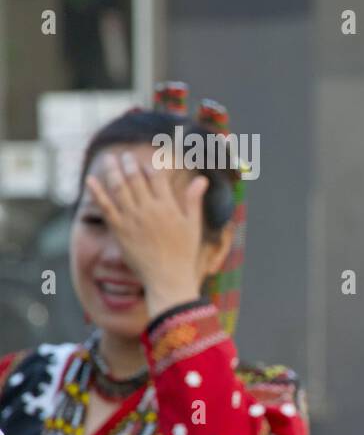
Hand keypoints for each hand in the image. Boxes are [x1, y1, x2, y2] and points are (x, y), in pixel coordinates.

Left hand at [85, 150, 208, 317]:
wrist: (168, 278)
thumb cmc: (183, 254)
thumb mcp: (193, 225)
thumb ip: (194, 200)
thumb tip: (202, 179)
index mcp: (168, 206)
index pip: (157, 177)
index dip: (152, 165)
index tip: (148, 159)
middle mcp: (149, 209)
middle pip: (136, 178)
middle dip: (130, 164)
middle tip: (125, 155)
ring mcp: (132, 219)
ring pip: (119, 188)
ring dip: (113, 170)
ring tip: (110, 159)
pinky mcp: (119, 230)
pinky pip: (104, 206)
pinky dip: (96, 192)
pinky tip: (90, 180)